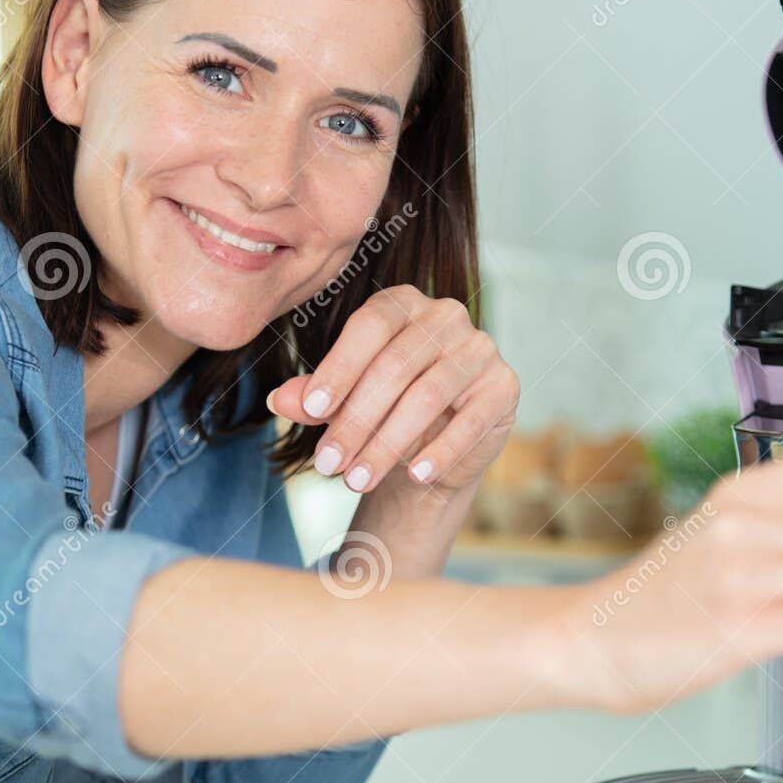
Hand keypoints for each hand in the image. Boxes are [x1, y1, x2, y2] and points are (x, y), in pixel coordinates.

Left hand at [267, 285, 518, 495]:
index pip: (370, 326)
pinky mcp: (504, 385)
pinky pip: (471, 421)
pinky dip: (440, 452)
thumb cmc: (385, 410)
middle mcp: (445, 315)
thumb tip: (279, 400)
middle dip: (357, 419)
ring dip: (388, 443)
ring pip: (428, 395)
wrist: (438, 445)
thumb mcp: (344, 401)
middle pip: (396, 365)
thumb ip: (315, 396)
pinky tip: (415, 477)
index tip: (311, 411)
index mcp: (402, 303)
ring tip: (358, 479)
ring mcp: (480, 348)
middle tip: (328, 463)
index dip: (339, 368)